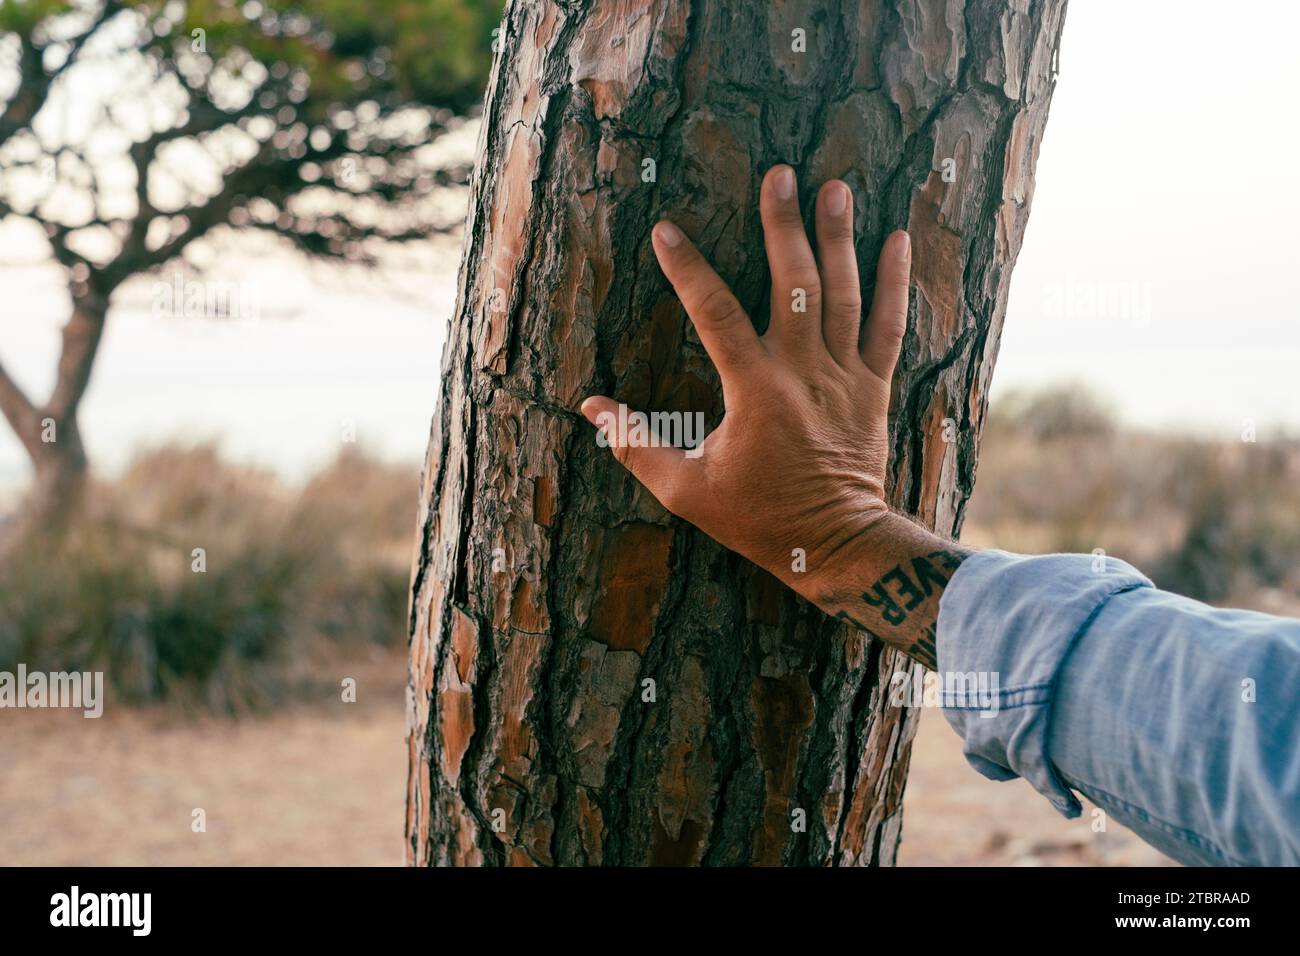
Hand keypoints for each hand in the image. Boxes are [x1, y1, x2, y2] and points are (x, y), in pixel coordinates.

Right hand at [581, 165, 964, 666]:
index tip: (665, 230)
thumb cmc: (758, 520)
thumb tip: (590, 409)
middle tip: (780, 174)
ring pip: (843, 293)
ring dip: (838, 237)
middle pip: (793, 283)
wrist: (835, 546)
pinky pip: (889, 325)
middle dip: (783, 224)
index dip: (687, 269)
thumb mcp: (686, 490)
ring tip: (835, 186)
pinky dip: (895, 282)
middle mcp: (803, 371)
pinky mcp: (874, 387)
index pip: (714, 313)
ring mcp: (844, 375)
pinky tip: (897, 239)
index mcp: (754, 391)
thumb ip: (637, 445)